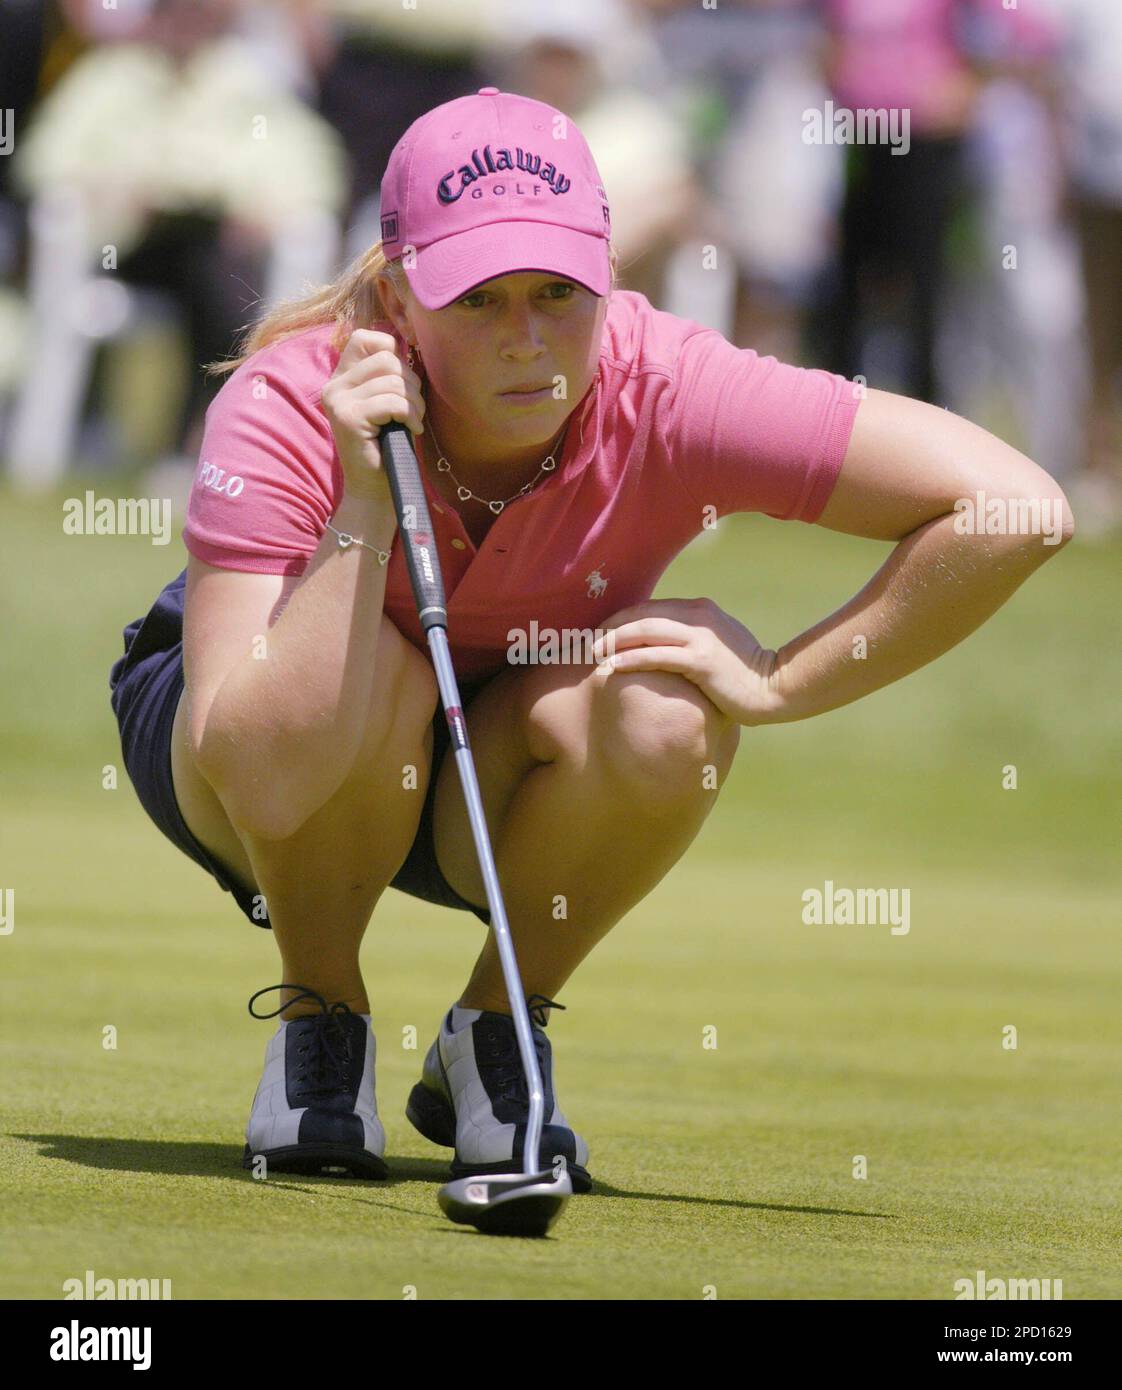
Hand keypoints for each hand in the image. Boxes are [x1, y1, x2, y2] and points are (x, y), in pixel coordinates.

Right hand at [320, 330, 425, 499]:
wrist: (375, 489)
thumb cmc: (388, 445)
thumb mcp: (388, 402)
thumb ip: (390, 375)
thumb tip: (408, 347)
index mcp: (341, 378)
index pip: (365, 338)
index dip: (392, 351)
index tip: (404, 381)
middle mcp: (334, 386)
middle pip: (387, 359)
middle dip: (411, 383)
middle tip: (414, 409)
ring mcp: (339, 401)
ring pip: (393, 381)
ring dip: (414, 403)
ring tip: (413, 421)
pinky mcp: (349, 418)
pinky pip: (393, 402)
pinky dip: (410, 415)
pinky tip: (412, 430)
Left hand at [590, 597, 781, 727]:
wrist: (774, 688)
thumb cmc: (744, 672)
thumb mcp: (718, 644)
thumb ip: (693, 637)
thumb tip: (664, 642)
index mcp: (701, 610)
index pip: (651, 608)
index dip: (621, 618)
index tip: (601, 632)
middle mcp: (698, 616)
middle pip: (642, 614)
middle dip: (611, 627)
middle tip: (588, 642)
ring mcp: (700, 637)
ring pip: (644, 631)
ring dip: (613, 641)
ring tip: (592, 653)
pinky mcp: (700, 660)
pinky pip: (656, 655)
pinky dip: (629, 658)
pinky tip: (610, 665)